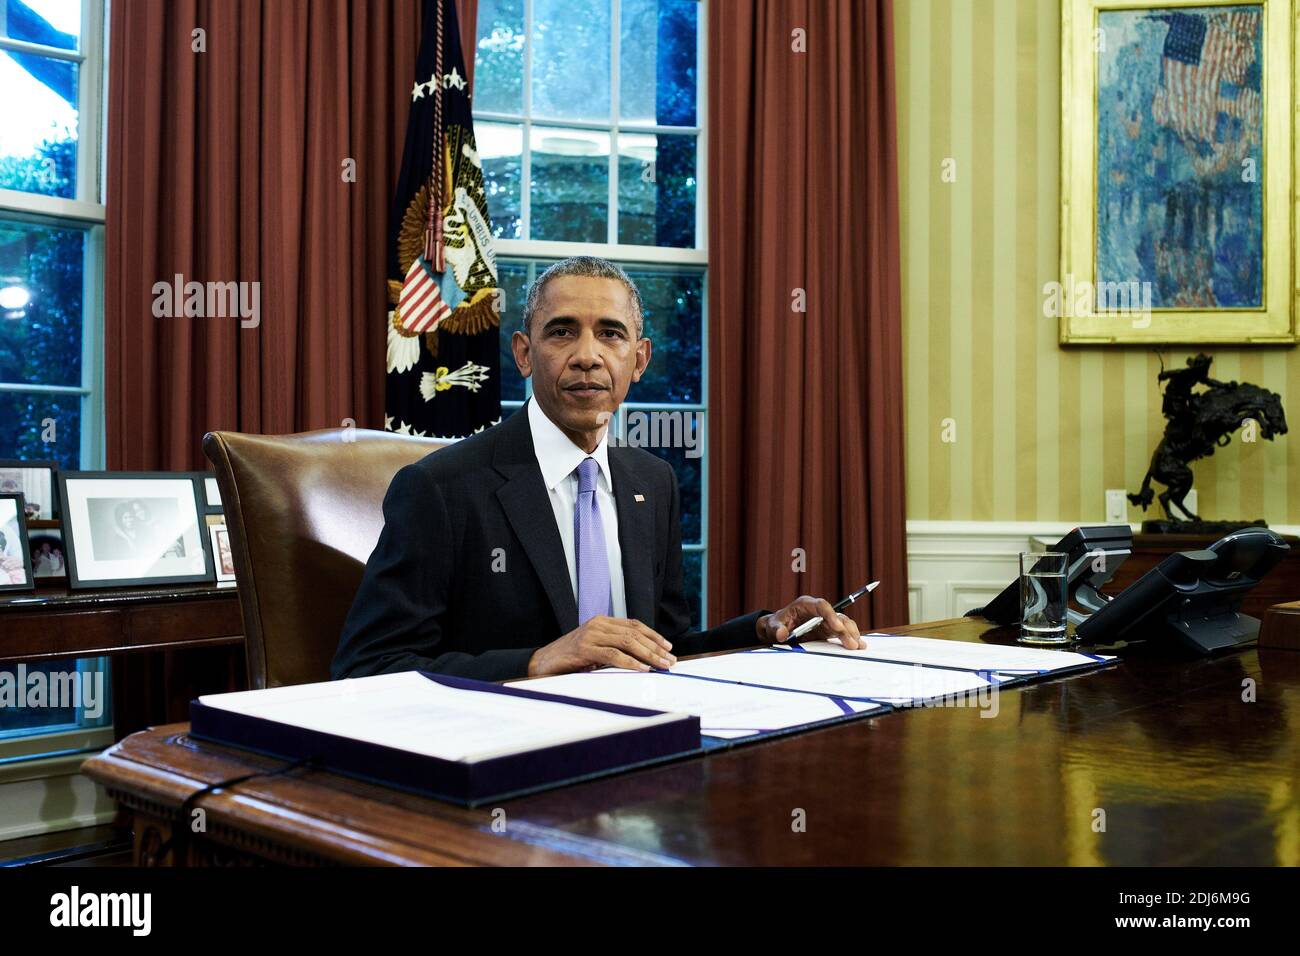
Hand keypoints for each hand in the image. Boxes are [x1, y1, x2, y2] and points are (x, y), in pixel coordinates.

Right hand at [527, 616, 676, 676]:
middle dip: (655, 648)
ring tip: (661, 665)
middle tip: (670, 660)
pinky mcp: (585, 648)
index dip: (653, 635)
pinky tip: (643, 669)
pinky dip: (631, 662)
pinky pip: (613, 655)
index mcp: (602, 621)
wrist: (543, 662)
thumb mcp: (595, 648)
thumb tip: (643, 658)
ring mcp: (591, 635)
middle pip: (634, 633)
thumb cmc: (570, 658)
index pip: (634, 625)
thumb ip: (614, 648)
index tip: (668, 647)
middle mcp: (598, 624)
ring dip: (648, 655)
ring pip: (627, 642)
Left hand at [755, 595, 864, 648]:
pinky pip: (842, 632)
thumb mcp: (772, 626)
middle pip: (836, 615)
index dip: (831, 615)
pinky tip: (858, 645)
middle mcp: (818, 611)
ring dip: (851, 633)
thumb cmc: (776, 624)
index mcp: (805, 605)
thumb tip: (781, 634)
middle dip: (845, 628)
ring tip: (858, 646)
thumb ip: (776, 629)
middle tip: (851, 643)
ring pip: (842, 623)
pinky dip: (850, 637)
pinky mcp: (828, 629)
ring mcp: (825, 620)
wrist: (778, 629)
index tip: (837, 627)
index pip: (821, 606)